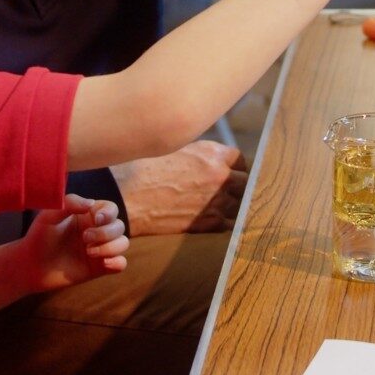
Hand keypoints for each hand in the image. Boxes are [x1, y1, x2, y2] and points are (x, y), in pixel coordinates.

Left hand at [21, 195, 128, 292]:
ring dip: (110, 247)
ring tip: (89, 253)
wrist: (31, 265)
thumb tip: (91, 204)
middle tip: (84, 239)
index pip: (111, 209)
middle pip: (119, 226)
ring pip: (123, 243)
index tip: (96, 219)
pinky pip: (121, 264)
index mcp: (88, 215)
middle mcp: (97, 230)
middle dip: (105, 233)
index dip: (108, 213)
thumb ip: (69, 203)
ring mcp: (100, 249)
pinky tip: (103, 264)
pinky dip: (117, 262)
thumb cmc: (39, 236)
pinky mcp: (100, 267)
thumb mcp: (49, 215)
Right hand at [111, 140, 248, 235]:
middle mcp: (219, 175)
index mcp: (212, 153)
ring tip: (224, 207)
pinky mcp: (210, 222)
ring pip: (242, 204)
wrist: (128, 197)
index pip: (241, 160)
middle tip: (231, 192)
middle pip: (246, 182)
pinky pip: (232, 223)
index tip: (230, 173)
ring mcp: (217, 200)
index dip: (236, 167)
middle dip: (240, 186)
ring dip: (236, 205)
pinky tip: (217, 220)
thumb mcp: (177, 151)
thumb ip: (201, 157)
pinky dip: (228, 222)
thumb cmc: (146, 170)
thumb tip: (210, 162)